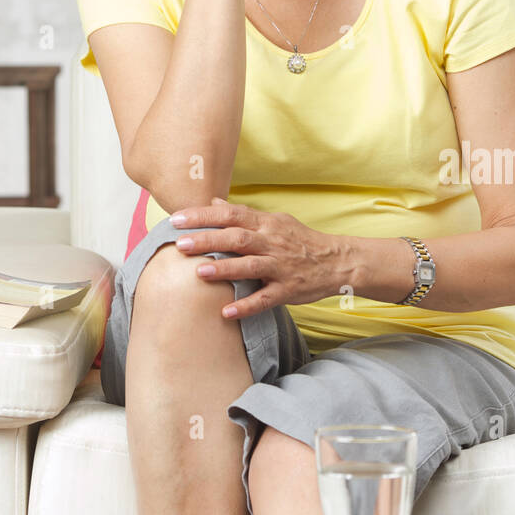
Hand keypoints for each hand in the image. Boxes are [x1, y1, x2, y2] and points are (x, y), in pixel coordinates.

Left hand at [169, 197, 351, 319]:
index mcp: (266, 223)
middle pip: (237, 237)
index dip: (203, 215)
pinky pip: (266, 299)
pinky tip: (226, 311)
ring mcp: (280, 266)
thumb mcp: (274, 220)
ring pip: (250, 265)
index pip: (231, 214)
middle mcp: (271, 242)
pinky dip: (246, 305)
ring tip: (199, 272)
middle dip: (207, 239)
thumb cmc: (300, 240)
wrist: (337, 261)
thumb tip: (215, 202)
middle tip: (181, 243)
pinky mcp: (288, 290)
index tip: (177, 219)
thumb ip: (245, 214)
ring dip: (224, 268)